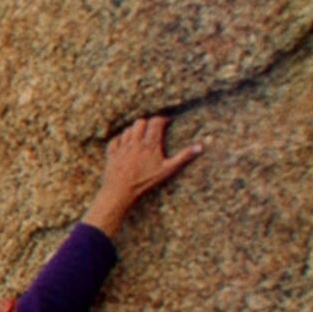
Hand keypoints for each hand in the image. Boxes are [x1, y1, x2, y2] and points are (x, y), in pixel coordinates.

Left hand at [87, 115, 203, 236]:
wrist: (121, 192)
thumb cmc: (145, 182)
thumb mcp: (168, 170)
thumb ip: (184, 157)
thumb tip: (201, 146)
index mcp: (150, 144)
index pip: (156, 122)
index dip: (162, 119)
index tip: (167, 122)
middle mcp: (135, 142)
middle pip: (140, 122)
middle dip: (148, 124)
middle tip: (153, 130)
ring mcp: (122, 147)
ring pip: (128, 130)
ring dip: (134, 131)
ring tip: (141, 138)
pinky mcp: (111, 153)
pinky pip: (115, 139)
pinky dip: (121, 139)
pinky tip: (126, 145)